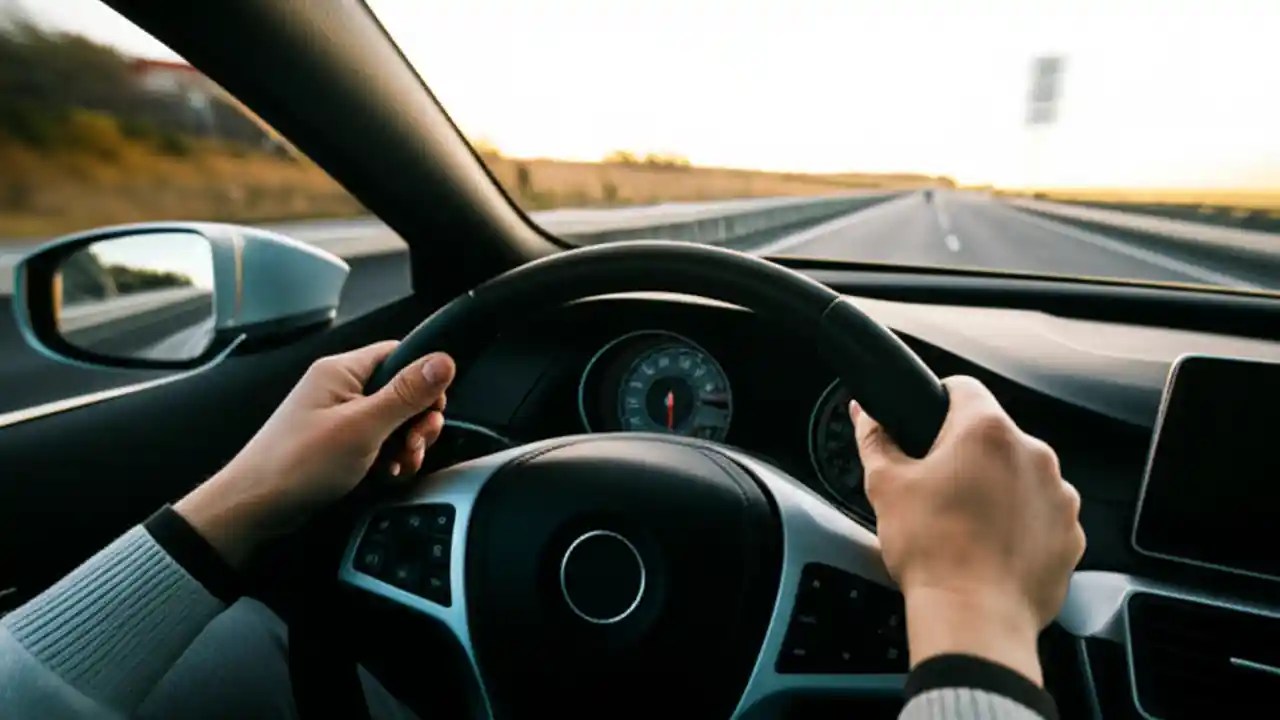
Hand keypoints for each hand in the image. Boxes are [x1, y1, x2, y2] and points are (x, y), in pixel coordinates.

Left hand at [176, 341, 455, 565]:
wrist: (254, 509)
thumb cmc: (297, 464)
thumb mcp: (363, 426)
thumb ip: (406, 394)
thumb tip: (443, 360)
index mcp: (342, 371)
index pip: (400, 355)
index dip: (425, 381)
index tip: (433, 411)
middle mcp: (341, 390)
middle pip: (403, 394)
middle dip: (417, 423)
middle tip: (413, 445)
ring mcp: (339, 420)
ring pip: (394, 425)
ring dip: (404, 447)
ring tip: (396, 467)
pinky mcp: (339, 446)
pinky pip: (378, 446)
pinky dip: (387, 462)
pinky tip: (383, 476)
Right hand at [851, 376, 1084, 684]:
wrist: (973, 618)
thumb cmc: (932, 552)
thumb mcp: (886, 486)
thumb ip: (875, 439)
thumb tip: (866, 415)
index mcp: (986, 431)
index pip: (963, 388)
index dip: (939, 401)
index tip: (928, 425)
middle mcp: (1033, 454)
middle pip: (993, 436)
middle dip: (966, 455)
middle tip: (937, 489)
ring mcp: (1059, 495)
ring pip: (1020, 475)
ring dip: (997, 488)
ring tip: (964, 524)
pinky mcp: (1071, 534)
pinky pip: (1042, 515)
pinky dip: (1020, 524)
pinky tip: (990, 546)